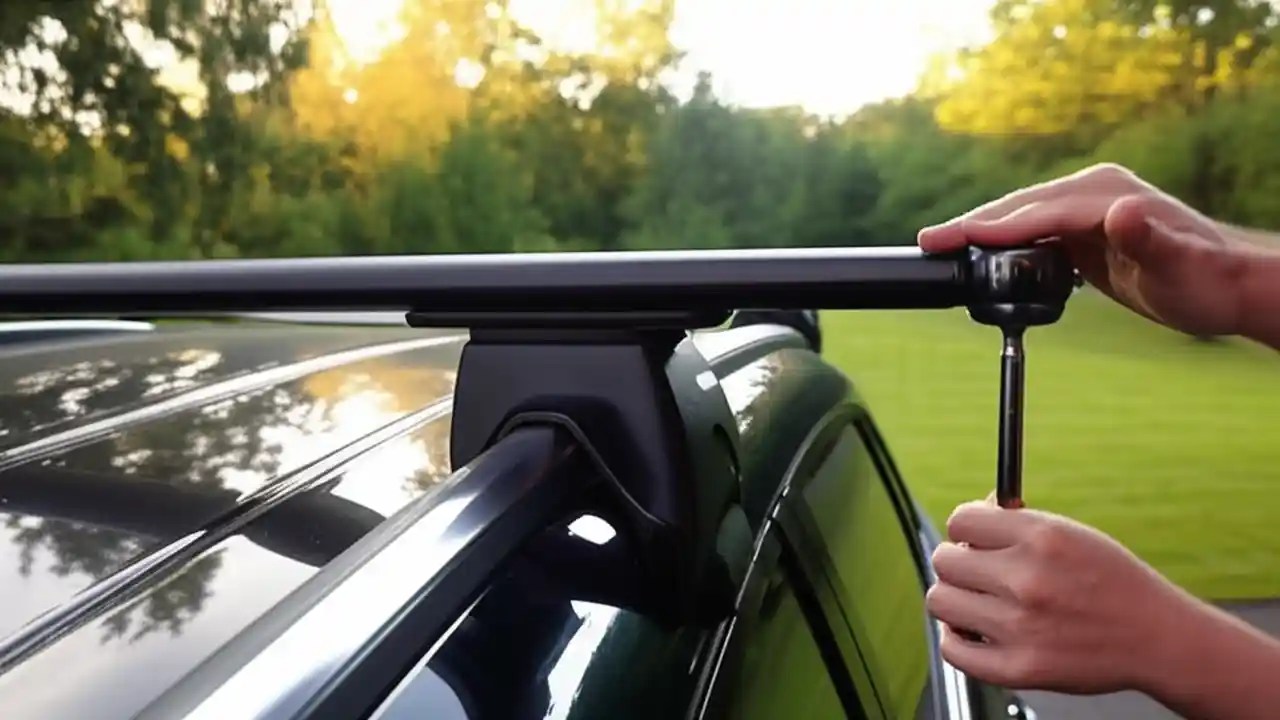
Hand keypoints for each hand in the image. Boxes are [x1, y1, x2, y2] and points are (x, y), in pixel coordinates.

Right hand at [917, 163, 1247, 337]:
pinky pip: (1033, 232)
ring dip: (982, 231)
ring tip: (941, 245)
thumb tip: (1119, 211)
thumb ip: (1150, 238)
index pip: (1037, 210)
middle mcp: (1092, 193)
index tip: (953, 238)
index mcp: (1106, 195)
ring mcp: (1085, 209)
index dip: (993, 225)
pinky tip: (982, 254)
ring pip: (1021, 218)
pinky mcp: (1083, 229)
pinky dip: (1004, 242)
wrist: (1225, 284)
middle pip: (1020, 207)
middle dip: (972, 224)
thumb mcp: (1179, 265)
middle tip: (928, 241)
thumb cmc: (1205, 279)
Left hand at [925, 500, 1191, 694]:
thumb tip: (972, 516)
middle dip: (958, 562)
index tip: (974, 539)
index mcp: (1042, 537)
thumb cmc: (1112, 583)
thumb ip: (1018, 523)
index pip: (961, 520)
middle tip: (977, 572)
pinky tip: (975, 631)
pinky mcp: (1019, 668)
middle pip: (945, 560)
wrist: (1157, 638)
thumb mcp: (1072, 534)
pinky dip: (956, 639)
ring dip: (955, 599)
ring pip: (941, 601)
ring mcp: (1021, 627)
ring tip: (979, 602)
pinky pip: (952, 649)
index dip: (965, 529)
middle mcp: (1028, 579)